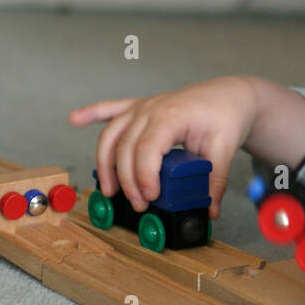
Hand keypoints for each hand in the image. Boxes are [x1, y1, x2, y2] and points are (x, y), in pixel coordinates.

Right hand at [67, 76, 258, 217]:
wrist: (230, 94)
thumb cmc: (227, 115)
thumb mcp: (225, 148)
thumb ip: (215, 180)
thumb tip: (210, 210)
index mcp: (171, 116)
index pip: (147, 149)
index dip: (143, 177)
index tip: (151, 197)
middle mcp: (151, 109)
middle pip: (125, 147)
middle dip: (126, 180)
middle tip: (138, 204)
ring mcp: (143, 106)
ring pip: (111, 134)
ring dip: (105, 162)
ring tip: (108, 189)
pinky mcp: (141, 107)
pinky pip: (111, 108)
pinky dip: (92, 113)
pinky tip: (74, 119)